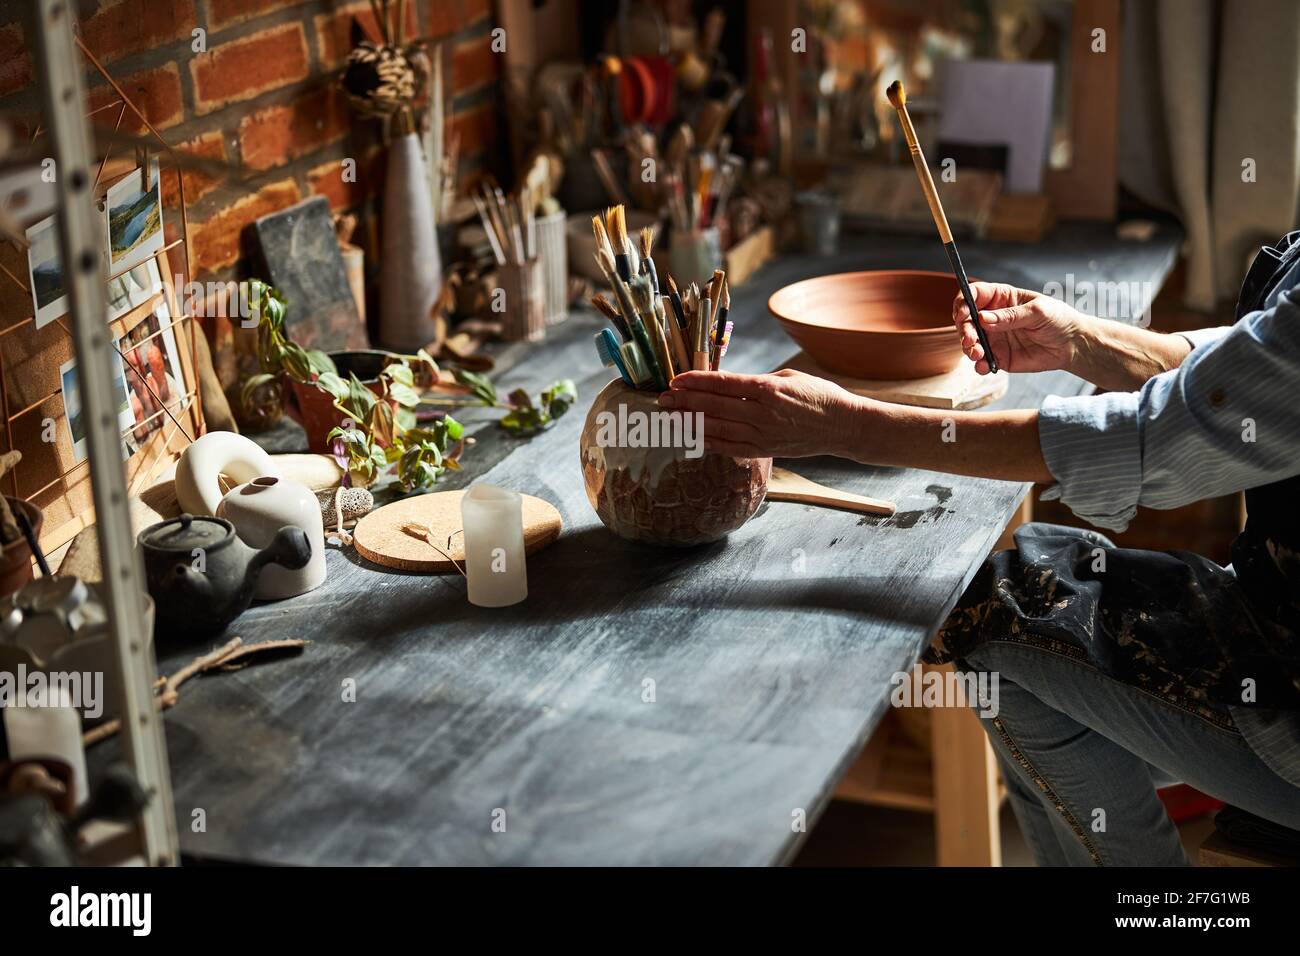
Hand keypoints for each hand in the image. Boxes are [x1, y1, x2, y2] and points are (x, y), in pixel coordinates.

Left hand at [659, 369, 861, 458]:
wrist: (843, 426)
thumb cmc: (817, 395)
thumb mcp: (787, 377)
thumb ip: (757, 382)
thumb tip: (727, 383)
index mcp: (768, 388)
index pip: (723, 383)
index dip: (696, 381)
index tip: (676, 379)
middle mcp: (762, 413)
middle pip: (714, 406)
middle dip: (685, 402)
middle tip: (663, 398)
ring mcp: (762, 434)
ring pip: (717, 429)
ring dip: (691, 423)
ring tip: (671, 418)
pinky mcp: (765, 450)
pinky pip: (730, 448)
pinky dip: (709, 443)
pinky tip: (692, 438)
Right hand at [954, 282, 1084, 374]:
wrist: (1072, 345)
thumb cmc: (1058, 319)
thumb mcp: (1037, 312)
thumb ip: (1010, 316)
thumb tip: (983, 318)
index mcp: (1002, 298)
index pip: (975, 295)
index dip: (963, 302)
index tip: (963, 314)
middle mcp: (993, 317)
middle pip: (967, 320)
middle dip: (964, 329)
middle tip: (970, 340)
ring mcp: (994, 338)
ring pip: (971, 342)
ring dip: (969, 348)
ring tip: (977, 354)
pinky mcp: (999, 356)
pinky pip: (982, 362)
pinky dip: (979, 365)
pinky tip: (984, 366)